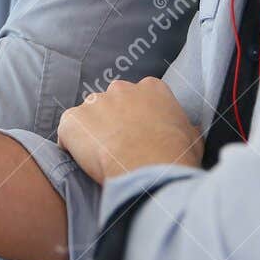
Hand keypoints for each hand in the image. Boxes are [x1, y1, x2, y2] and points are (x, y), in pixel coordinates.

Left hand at [57, 77, 202, 183]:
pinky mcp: (73, 120)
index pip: (139, 96)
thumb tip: (186, 129)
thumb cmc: (175, 157)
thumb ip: (183, 126)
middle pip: (111, 102)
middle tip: (118, 147)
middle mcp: (122, 89)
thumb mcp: (193, 138)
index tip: (139, 135)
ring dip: (92, 132)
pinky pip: (66, 131)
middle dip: (112, 121)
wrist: (150, 171)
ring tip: (101, 158)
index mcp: (152, 88)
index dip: (137, 118)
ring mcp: (95, 102)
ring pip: (88, 116)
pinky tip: (82, 161)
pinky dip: (70, 144)